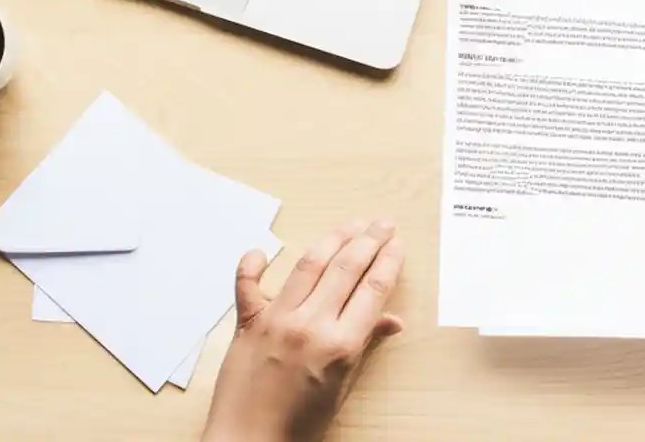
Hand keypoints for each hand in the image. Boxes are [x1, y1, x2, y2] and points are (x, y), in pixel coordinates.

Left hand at [202, 219, 405, 441]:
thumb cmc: (299, 425)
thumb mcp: (342, 387)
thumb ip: (364, 345)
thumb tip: (391, 320)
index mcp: (341, 344)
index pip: (373, 288)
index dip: (388, 260)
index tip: (397, 243)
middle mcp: (311, 324)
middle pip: (346, 267)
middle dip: (369, 239)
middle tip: (382, 222)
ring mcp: (277, 320)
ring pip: (309, 264)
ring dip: (333, 238)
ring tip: (350, 224)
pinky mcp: (247, 323)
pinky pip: (248, 285)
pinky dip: (251, 265)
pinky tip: (260, 249)